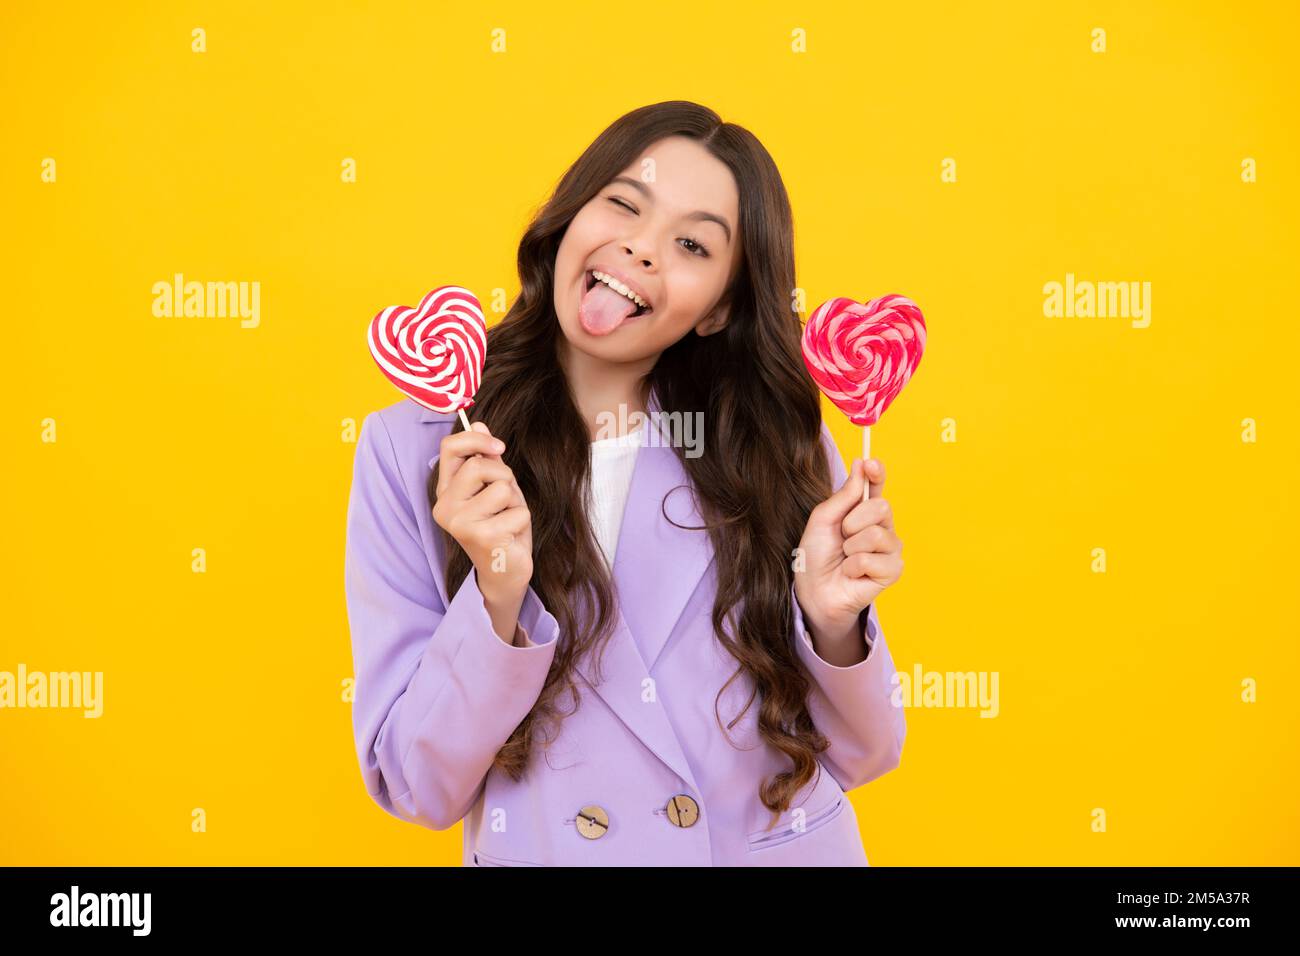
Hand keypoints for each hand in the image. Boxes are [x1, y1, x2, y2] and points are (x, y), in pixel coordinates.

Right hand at [431, 422, 533, 610]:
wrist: (504, 572)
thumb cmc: (500, 526)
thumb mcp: (493, 488)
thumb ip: (485, 460)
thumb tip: (479, 425)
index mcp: (444, 491)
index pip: (449, 448)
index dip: (476, 440)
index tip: (499, 448)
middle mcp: (445, 506)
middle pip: (481, 465)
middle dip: (504, 476)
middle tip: (505, 500)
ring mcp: (460, 522)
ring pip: (503, 487)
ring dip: (516, 502)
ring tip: (508, 519)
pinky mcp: (481, 536)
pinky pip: (517, 510)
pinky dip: (522, 521)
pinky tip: (511, 536)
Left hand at [793, 457, 903, 639]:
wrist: (814, 591)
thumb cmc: (817, 556)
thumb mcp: (822, 520)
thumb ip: (843, 496)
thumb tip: (861, 465)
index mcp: (863, 510)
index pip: (876, 485)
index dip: (877, 472)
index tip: (869, 464)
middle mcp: (882, 526)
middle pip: (882, 506)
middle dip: (853, 521)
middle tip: (842, 537)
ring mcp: (890, 548)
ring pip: (877, 534)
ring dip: (851, 548)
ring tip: (845, 559)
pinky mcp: (892, 570)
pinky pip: (872, 559)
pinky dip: (853, 567)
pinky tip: (852, 574)